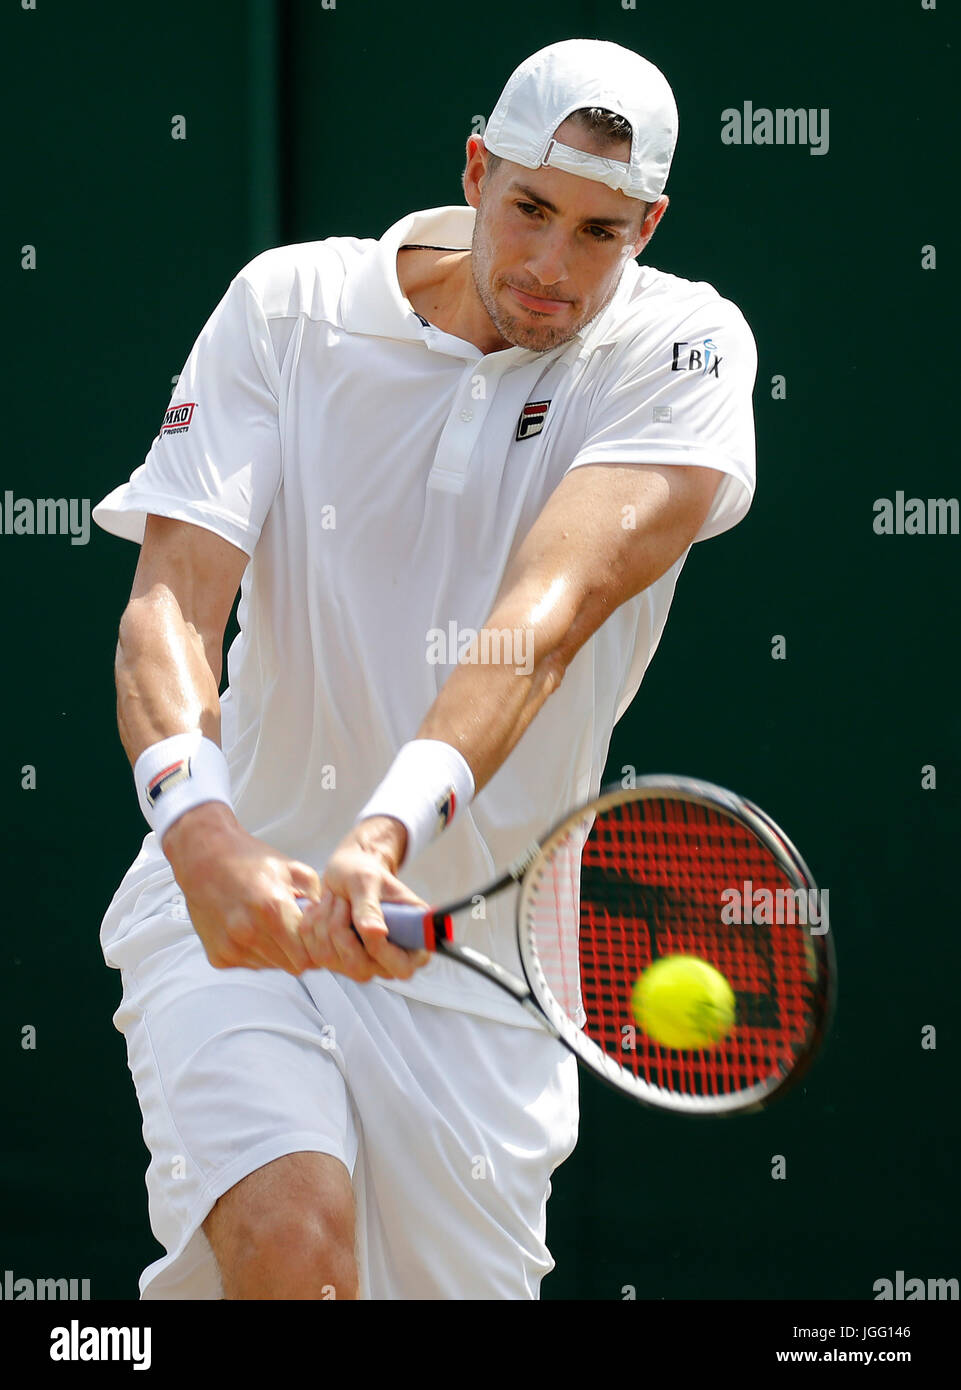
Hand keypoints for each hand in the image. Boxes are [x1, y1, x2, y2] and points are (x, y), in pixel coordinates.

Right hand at [162, 802, 325, 974]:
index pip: (309, 957)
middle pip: (293, 966)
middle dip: (300, 952)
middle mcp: (250, 933)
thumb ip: (318, 901)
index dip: (317, 950)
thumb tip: (332, 927)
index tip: (316, 939)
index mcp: (273, 911)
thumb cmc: (249, 860)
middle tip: (296, 931)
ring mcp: (232, 947)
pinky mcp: (218, 955)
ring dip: (278, 952)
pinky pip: (250, 964)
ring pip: (272, 967)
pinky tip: (252, 928)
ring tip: (271, 925)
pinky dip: (256, 952)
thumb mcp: (295, 870)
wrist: (204, 856)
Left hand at [297, 816, 431, 982]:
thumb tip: (376, 933)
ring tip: (333, 899)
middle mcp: (389, 960)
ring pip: (333, 960)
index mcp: (413, 941)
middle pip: (360, 968)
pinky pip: (315, 955)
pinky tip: (321, 909)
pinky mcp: (338, 961)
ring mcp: (363, 963)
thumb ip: (370, 908)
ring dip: (324, 923)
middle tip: (342, 900)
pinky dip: (312, 927)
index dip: (380, 949)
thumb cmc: (365, 873)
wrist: (346, 871)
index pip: (402, 967)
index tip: (364, 922)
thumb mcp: (367, 882)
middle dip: (341, 929)